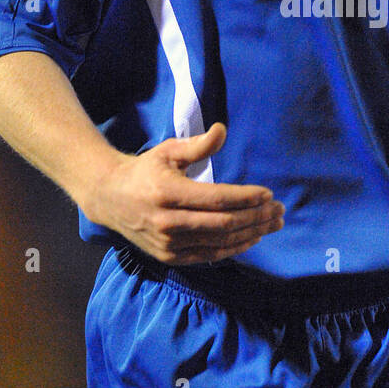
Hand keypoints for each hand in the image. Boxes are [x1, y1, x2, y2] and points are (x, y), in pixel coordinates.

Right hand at [88, 122, 284, 265]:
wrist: (109, 198)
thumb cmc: (144, 170)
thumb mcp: (168, 151)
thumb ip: (197, 145)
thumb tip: (222, 130)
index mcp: (167, 193)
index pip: (216, 199)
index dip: (246, 198)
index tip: (268, 194)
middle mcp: (168, 222)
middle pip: (223, 223)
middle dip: (256, 217)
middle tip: (279, 211)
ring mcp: (168, 244)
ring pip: (219, 242)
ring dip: (252, 233)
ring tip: (273, 224)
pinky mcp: (169, 257)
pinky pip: (209, 255)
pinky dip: (234, 248)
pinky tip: (252, 238)